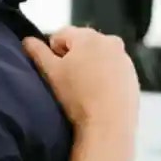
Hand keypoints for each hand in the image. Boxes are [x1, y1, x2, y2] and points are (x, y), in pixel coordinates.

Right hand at [23, 27, 139, 130]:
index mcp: (88, 36)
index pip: (62, 35)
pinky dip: (104, 78)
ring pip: (99, 57)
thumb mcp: (50, 73)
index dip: (53, 52)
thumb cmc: (77, 97)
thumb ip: (37, 52)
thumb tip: (27, 40)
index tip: (56, 72)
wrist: (108, 126)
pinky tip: (98, 96)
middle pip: (82, 44)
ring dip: (89, 67)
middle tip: (69, 82)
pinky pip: (113, 71)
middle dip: (73, 58)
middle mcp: (110, 41)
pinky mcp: (133, 76)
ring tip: (84, 91)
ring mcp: (125, 59)